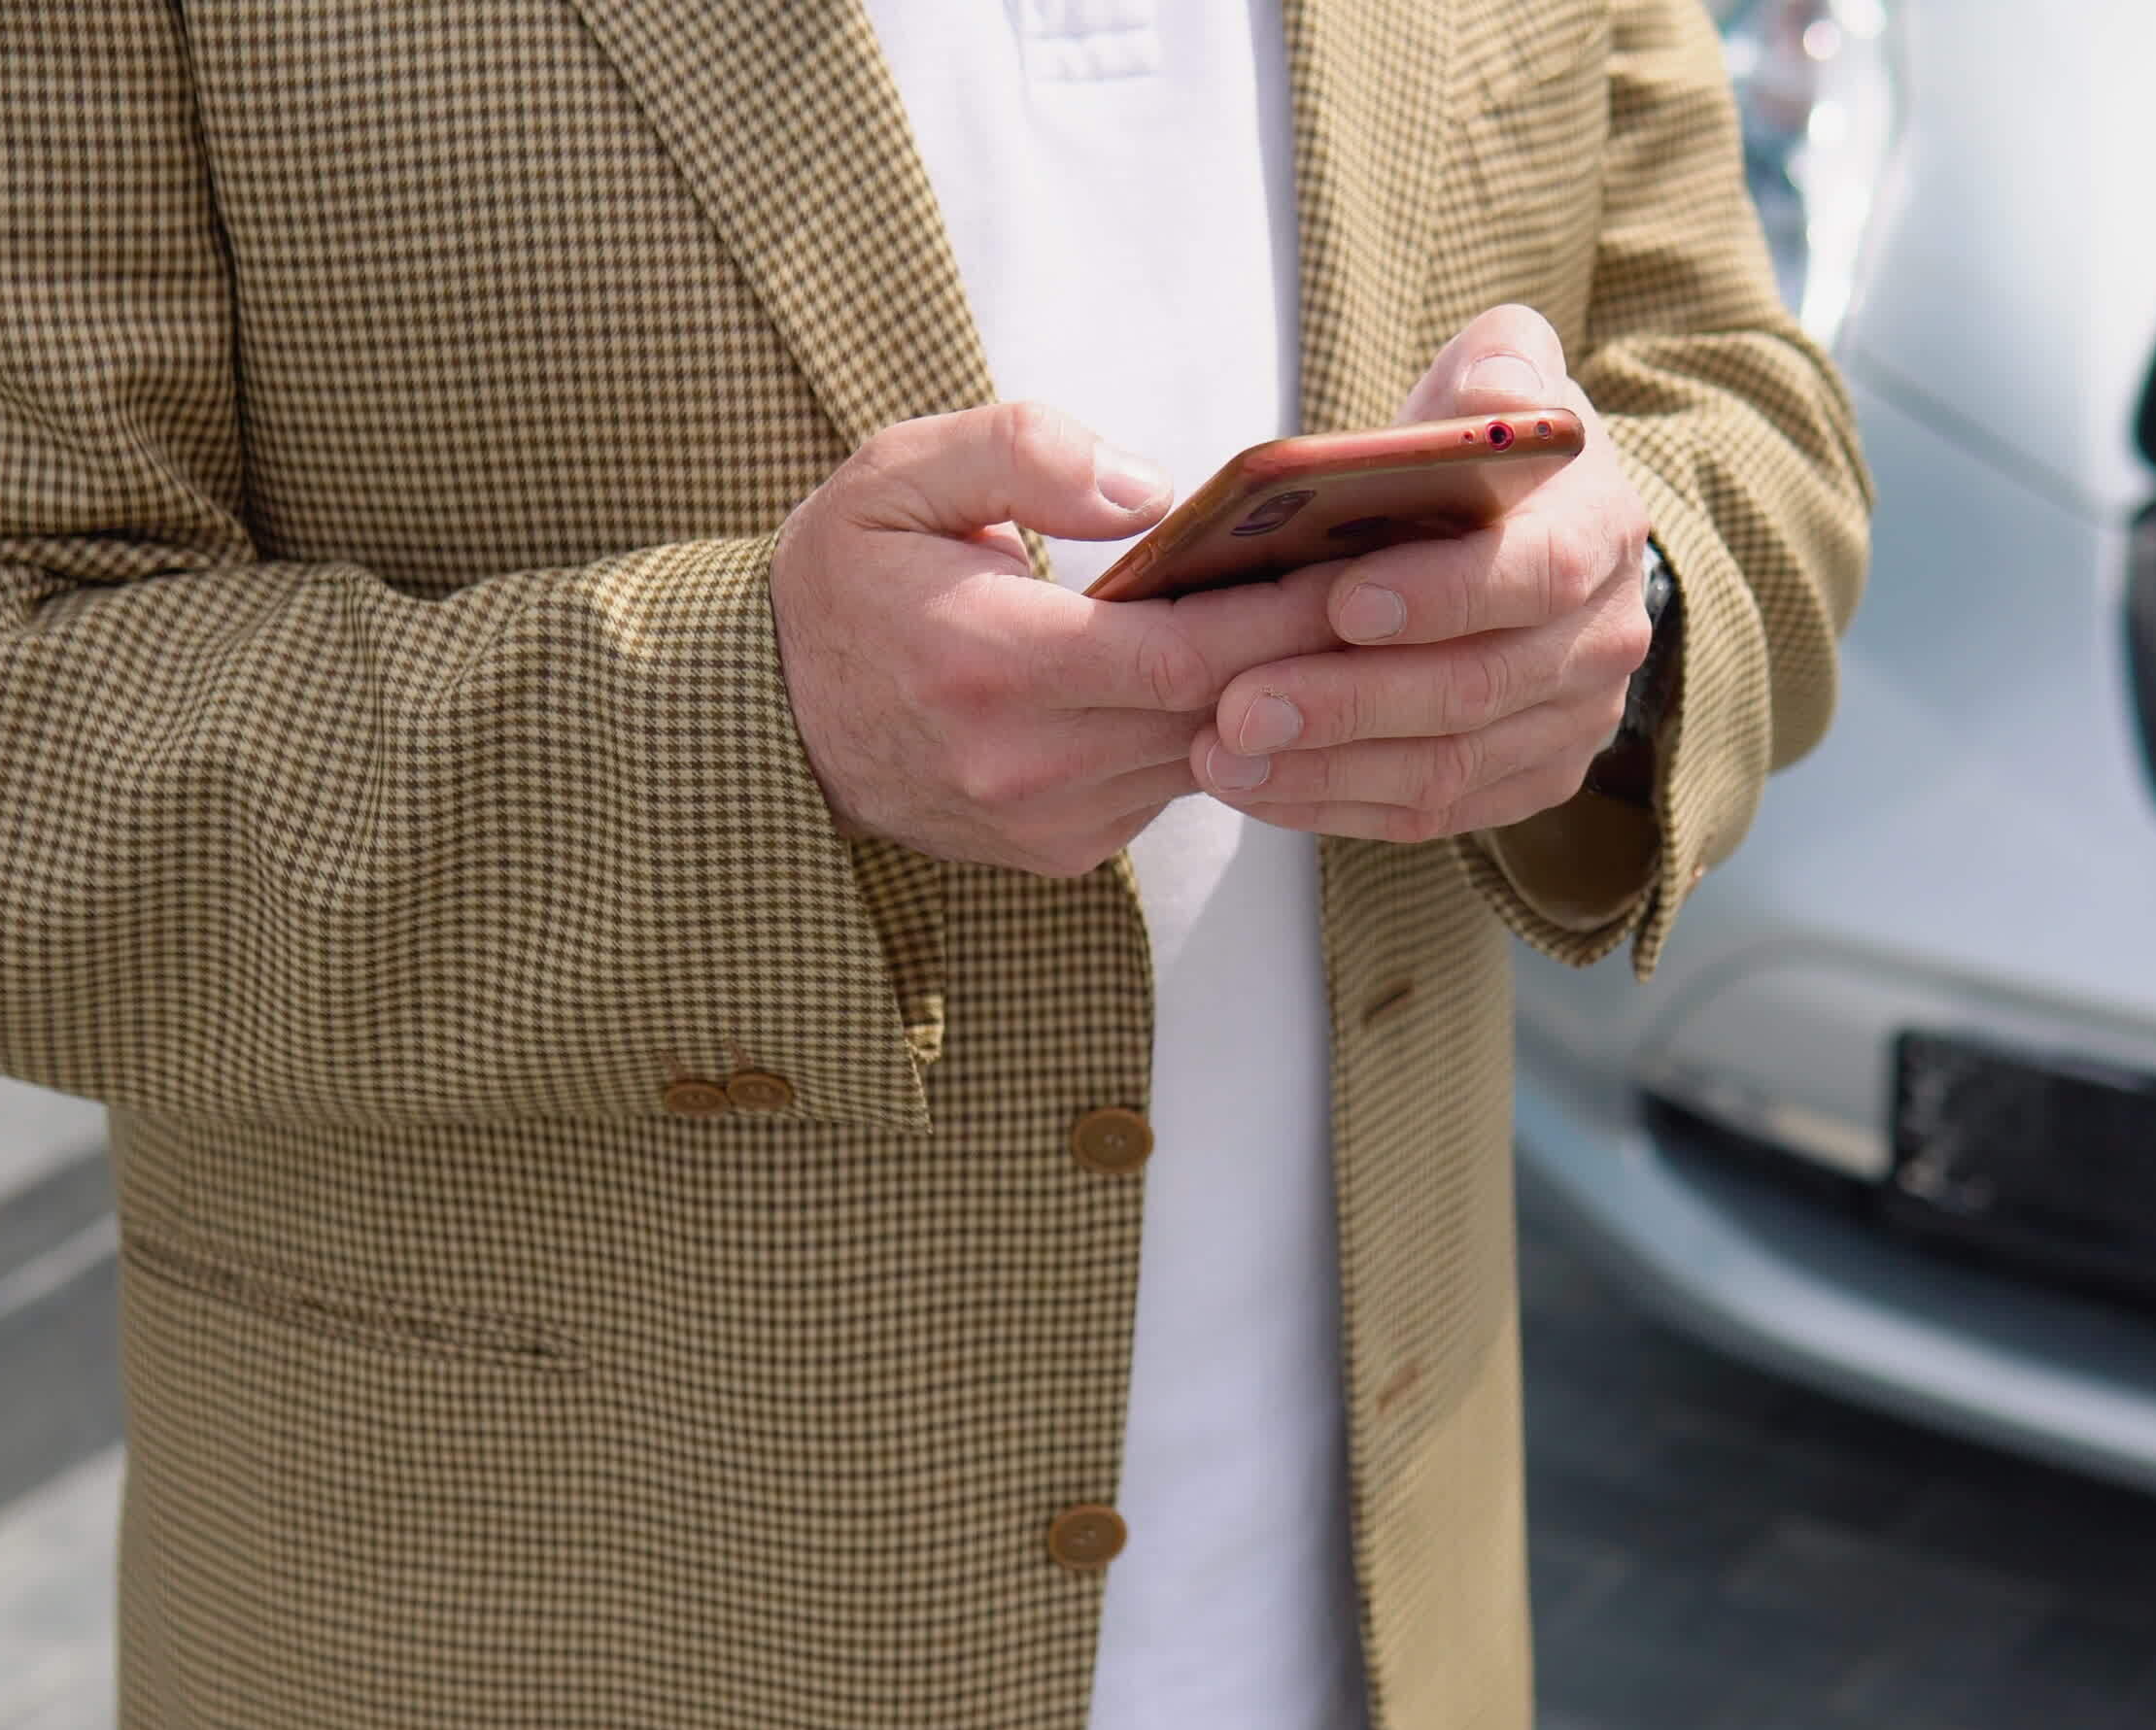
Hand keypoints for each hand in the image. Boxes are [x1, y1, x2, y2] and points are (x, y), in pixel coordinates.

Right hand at [774, 401, 1343, 877]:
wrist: (767, 714)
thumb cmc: (844, 577)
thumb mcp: (898, 473)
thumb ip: (1024, 454)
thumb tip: (1152, 490)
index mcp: (990, 665)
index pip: (1181, 656)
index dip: (1282, 618)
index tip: (1362, 569)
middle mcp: (1025, 764)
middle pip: (1214, 713)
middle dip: (1306, 653)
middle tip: (1388, 586)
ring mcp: (1045, 821)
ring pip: (1206, 757)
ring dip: (1269, 695)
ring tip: (1332, 617)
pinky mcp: (1058, 849)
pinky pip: (1168, 785)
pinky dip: (1212, 730)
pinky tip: (1241, 670)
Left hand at [1189, 305, 1656, 842]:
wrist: (1527, 529)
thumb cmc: (1488, 450)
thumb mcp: (1501, 373)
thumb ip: (1501, 364)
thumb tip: (1493, 396)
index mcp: (1601, 530)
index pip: (1535, 574)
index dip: (1441, 595)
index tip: (1339, 601)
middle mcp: (1603, 639)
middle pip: (1473, 689)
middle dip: (1347, 703)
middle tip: (1236, 708)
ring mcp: (1570, 723)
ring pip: (1445, 768)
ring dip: (1324, 768)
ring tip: (1219, 755)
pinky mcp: (1527, 781)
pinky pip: (1429, 812)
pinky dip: (1332, 805)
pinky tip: (1251, 787)